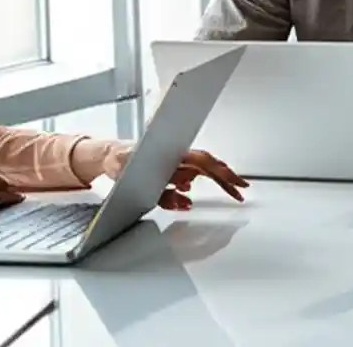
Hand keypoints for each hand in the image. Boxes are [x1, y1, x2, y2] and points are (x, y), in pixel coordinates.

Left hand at [102, 148, 248, 210]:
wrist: (109, 156)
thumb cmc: (122, 160)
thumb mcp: (140, 173)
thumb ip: (163, 182)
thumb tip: (185, 187)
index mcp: (173, 154)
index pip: (205, 162)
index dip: (223, 172)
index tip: (238, 182)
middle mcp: (176, 157)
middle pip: (208, 168)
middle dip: (227, 179)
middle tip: (242, 190)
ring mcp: (173, 163)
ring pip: (199, 175)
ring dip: (214, 184)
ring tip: (230, 191)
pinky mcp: (167, 171)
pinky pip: (185, 181)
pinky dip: (188, 191)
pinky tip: (187, 198)